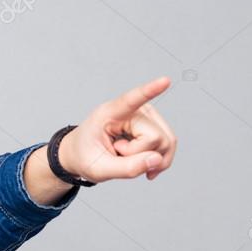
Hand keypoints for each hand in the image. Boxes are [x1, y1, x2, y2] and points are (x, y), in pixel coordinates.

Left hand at [60, 76, 177, 182]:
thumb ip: (127, 168)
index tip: (165, 81)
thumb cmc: (86, 156)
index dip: (150, 91)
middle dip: (139, 155)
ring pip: (166, 142)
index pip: (131, 100)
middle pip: (155, 137)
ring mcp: (148, 116)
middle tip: (117, 151)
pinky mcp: (157, 126)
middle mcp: (134, 110)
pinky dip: (158, 161)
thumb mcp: (99, 169)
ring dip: (148, 159)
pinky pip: (169, 146)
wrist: (83, 154)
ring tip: (125, 154)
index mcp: (110, 113)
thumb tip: (157, 159)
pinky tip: (144, 164)